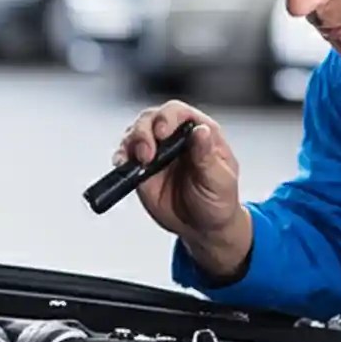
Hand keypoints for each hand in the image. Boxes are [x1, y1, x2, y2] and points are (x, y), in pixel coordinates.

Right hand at [114, 100, 250, 277]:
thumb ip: (207, 156)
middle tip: (147, 154)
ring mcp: (157, 151)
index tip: (162, 134)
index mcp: (199, 133)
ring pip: (136, 132)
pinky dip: (121, 158)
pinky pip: (126, 156)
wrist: (203, 228)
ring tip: (140, 162)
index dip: (167, 118)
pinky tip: (124, 165)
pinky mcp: (142, 168)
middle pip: (152, 118)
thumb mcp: (219, 180)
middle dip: (144, 131)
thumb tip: (200, 131)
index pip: (178, 113)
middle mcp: (175, 137)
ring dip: (132, 142)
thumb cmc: (217, 200)